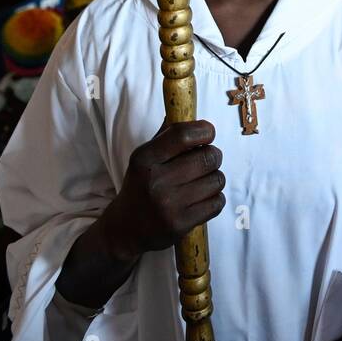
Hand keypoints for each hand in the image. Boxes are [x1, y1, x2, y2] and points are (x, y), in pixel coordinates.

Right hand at [103, 119, 225, 262]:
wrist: (124, 230)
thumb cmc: (140, 186)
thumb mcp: (143, 158)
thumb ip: (165, 135)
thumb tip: (184, 109)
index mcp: (145, 158)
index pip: (184, 135)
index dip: (204, 131)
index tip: (208, 134)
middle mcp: (156, 181)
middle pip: (208, 157)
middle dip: (213, 155)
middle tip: (206, 161)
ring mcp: (169, 205)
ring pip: (217, 180)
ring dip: (214, 179)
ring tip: (201, 182)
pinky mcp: (181, 224)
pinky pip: (217, 202)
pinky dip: (215, 199)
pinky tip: (201, 199)